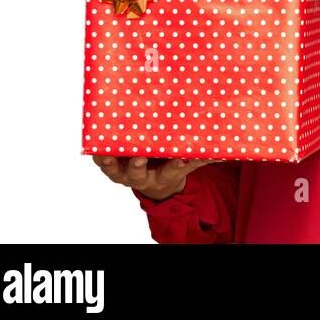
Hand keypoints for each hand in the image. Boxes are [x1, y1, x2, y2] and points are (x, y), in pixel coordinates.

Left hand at [92, 155, 223, 200]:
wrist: (150, 180)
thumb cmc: (168, 168)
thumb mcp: (185, 166)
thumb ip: (200, 158)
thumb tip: (224, 151)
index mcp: (161, 177)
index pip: (170, 172)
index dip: (175, 166)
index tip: (179, 158)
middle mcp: (139, 177)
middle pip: (137, 173)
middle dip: (138, 165)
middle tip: (139, 156)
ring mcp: (121, 172)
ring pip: (113, 169)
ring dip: (109, 161)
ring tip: (107, 152)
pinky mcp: (108, 164)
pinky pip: (99, 159)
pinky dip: (96, 152)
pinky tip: (95, 138)